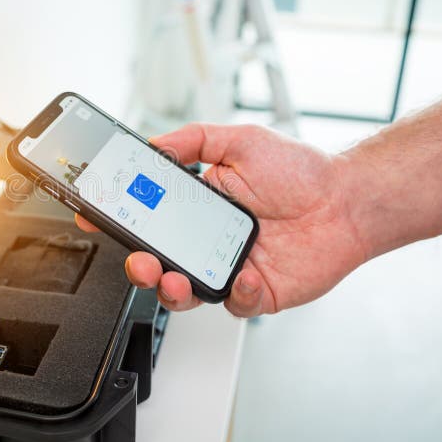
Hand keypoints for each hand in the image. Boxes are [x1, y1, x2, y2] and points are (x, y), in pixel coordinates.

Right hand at [76, 123, 367, 316]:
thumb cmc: (299, 171)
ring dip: (173, 290)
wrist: (346, 201)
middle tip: (139, 259)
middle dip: (140, 265)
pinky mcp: (256, 291)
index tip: (95, 215)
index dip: (118, 219)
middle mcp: (207, 240)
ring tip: (176, 278)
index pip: (147, 217)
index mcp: (197, 207)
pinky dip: (239, 292)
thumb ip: (196, 139)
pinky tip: (249, 273)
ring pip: (187, 292)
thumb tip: (156, 143)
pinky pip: (236, 302)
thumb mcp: (241, 141)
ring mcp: (229, 267)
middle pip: (159, 262)